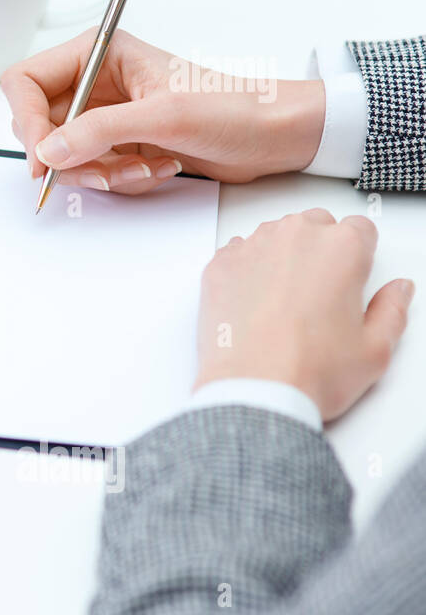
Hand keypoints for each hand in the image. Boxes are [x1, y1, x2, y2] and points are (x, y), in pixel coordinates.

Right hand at [0, 30, 327, 192]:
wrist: (275, 134)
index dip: (28, 121)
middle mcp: (94, 82)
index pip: (26, 82)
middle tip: (104, 169)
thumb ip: (98, 132)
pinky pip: (92, 170)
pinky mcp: (119, 143)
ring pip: (65, 155)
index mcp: (98, 54)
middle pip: (40, 125)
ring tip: (145, 168)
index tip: (44, 158)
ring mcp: (106, 115)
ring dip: (100, 172)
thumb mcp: (163, 117)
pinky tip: (157, 168)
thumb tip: (47, 152)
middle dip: (71, 156)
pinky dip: (119, 179)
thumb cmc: (233, 108)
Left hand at [197, 209, 413, 422]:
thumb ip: (392, 309)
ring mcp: (252, 247)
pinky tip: (253, 301)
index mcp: (341, 248)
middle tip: (318, 291)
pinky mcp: (218, 265)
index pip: (359, 229)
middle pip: (315, 225)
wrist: (252, 389)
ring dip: (281, 255)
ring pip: (274, 235)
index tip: (352, 277)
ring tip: (283, 300)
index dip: (359, 255)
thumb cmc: (308, 370)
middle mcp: (295, 238)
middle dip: (320, 250)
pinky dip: (246, 269)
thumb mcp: (375, 349)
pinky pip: (237, 252)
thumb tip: (397, 291)